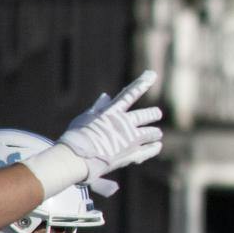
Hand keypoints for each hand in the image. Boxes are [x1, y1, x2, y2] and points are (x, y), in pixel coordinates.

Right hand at [59, 72, 163, 195]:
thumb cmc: (76, 137)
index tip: (152, 74)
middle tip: (156, 113)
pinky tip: (157, 145)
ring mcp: (130, 139)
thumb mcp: (85, 118)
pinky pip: (150, 150)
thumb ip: (98, 108)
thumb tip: (107, 96)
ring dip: (154, 132)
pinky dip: (154, 147)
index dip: (142, 84)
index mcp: (111, 112)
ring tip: (156, 133)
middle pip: (146, 115)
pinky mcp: (133, 154)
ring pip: (152, 132)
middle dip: (153, 114)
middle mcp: (124, 123)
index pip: (129, 94)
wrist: (76, 158)